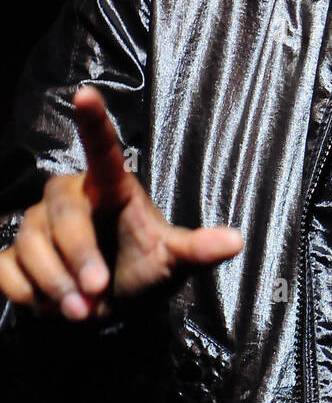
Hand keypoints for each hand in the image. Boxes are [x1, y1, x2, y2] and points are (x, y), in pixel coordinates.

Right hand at [0, 85, 243, 319]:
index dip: (94, 121)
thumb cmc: (144, 268)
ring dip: (55, 284)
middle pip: (63, 214)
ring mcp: (38, 224)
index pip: (102, 148)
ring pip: (31, 245)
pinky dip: (27, 293)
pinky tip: (50, 305)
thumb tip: (237, 242)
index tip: (87, 92)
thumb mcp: (174, 261)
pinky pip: (5, 268)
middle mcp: (70, 197)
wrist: (112, 305)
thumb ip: (199, 250)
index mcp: (110, 187)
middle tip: (96, 290)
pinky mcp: (14, 253)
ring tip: (82, 310)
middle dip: (78, 256)